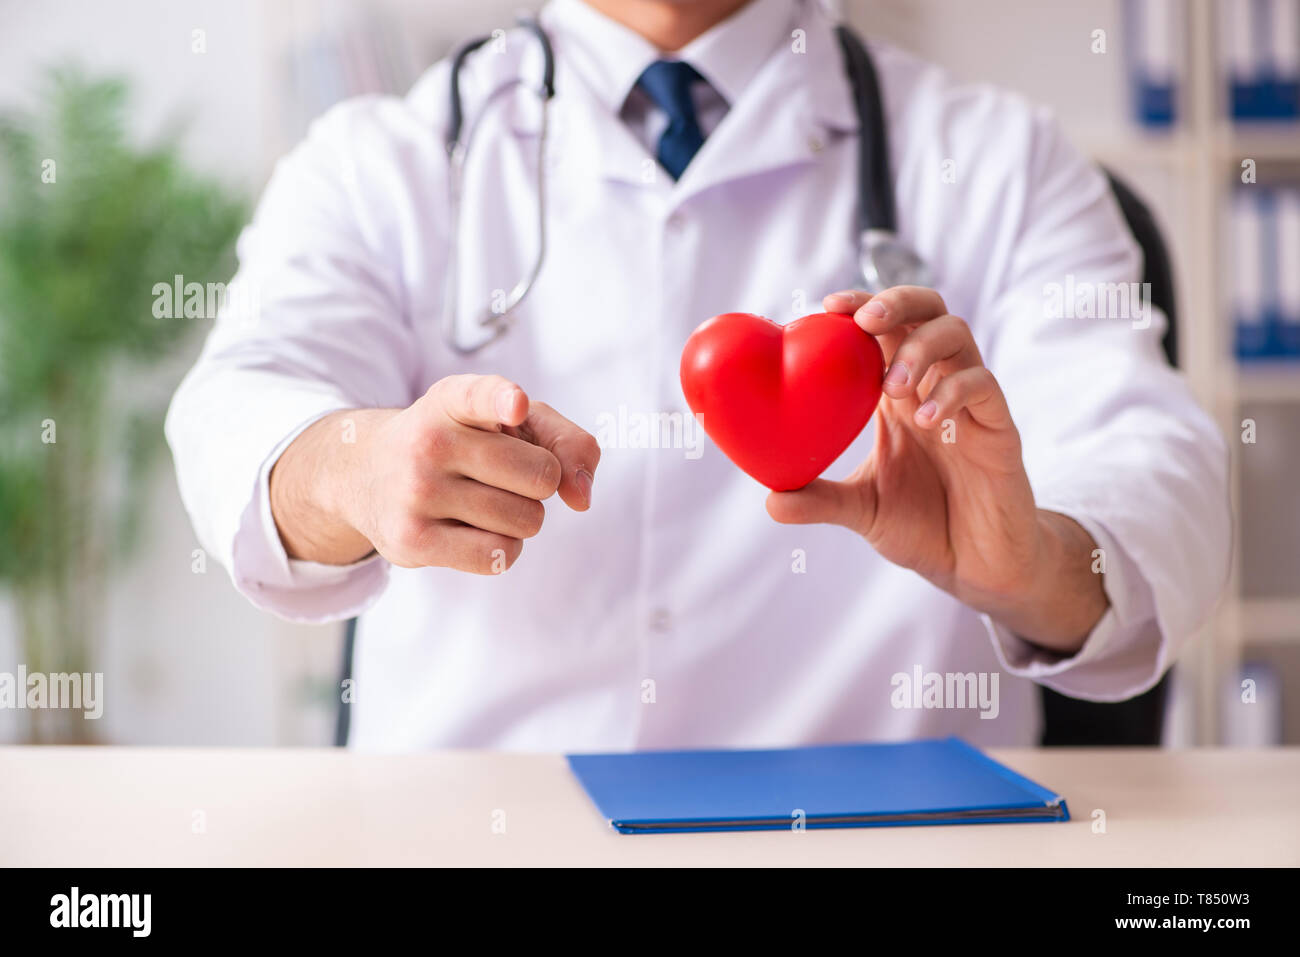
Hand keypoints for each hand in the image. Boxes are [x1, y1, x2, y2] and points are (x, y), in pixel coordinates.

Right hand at [270, 374, 598, 573]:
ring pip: (526, 520)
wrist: (369, 476)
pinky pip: (499, 555)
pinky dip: (503, 549)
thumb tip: (582, 497)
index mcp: (452, 399)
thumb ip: (565, 442)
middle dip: (540, 482)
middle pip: (541, 476)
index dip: (504, 400)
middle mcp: (429, 440)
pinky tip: (475, 532)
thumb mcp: (508, 422)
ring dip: (522, 518)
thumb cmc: (461, 445)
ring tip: (482, 501)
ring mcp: (417, 492)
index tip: (516, 405)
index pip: (482, 395)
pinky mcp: (412, 540)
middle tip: (504, 476)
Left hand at [766, 287, 1106, 650]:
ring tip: (891, 385)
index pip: (885, 329)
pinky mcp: (1000, 429)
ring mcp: (971, 404)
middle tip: (864, 321)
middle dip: (897, 302)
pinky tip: (925, 419)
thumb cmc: (922, 527)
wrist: (974, 567)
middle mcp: (935, 386)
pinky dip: (952, 392)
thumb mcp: (862, 511)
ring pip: (958, 337)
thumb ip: (819, 501)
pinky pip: (984, 387)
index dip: (861, 307)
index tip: (828, 306)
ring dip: (920, 348)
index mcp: (899, 395)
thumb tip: (769, 501)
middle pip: (928, 311)